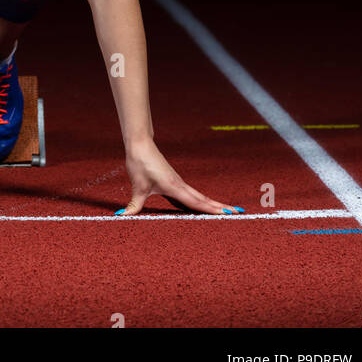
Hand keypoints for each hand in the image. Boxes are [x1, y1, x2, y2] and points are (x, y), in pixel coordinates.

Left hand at [120, 139, 242, 215]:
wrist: (140, 144)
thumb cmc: (140, 163)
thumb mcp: (138, 186)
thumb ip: (134, 204)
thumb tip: (123, 217)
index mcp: (175, 188)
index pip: (198, 202)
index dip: (213, 210)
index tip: (229, 214)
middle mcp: (180, 186)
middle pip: (204, 200)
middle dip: (220, 207)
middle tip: (238, 213)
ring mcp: (178, 183)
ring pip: (199, 196)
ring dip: (212, 204)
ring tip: (226, 211)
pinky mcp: (173, 181)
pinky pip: (190, 194)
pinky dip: (200, 201)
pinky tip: (200, 206)